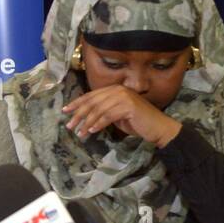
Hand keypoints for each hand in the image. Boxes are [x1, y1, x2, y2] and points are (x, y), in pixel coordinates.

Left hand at [62, 85, 182, 146]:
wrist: (158, 128)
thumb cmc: (137, 122)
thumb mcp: (116, 115)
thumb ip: (103, 111)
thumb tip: (82, 116)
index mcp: (115, 89)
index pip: (91, 95)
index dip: (77, 103)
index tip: (65, 111)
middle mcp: (119, 90)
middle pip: (92, 102)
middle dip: (78, 114)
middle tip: (69, 125)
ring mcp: (124, 97)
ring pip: (99, 110)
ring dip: (87, 122)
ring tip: (80, 133)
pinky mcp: (128, 106)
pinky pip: (108, 116)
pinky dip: (98, 124)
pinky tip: (91, 131)